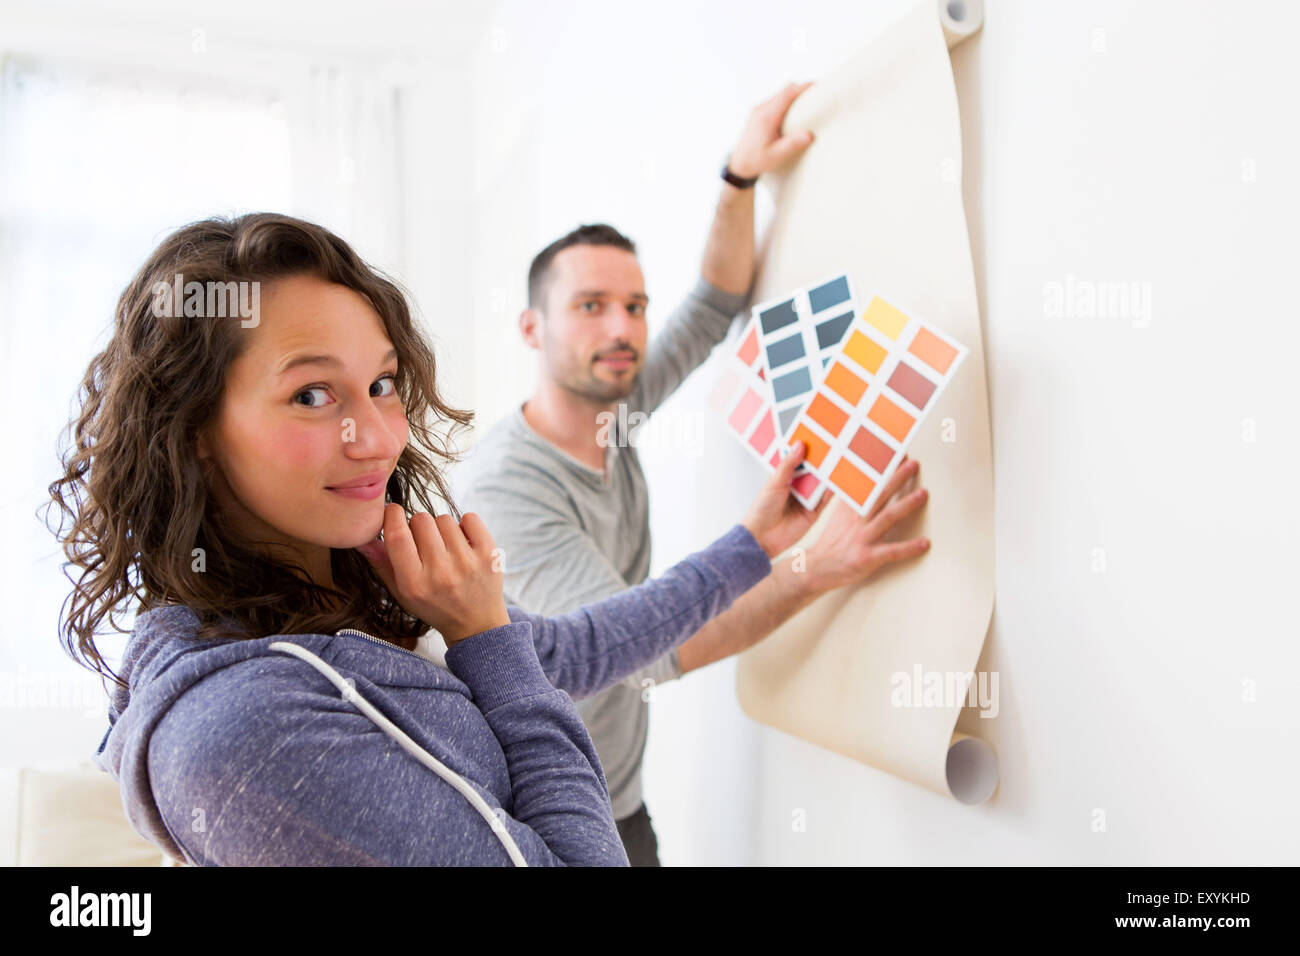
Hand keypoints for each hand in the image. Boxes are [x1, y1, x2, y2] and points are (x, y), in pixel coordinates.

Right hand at [355, 503, 509, 646]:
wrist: (476, 624)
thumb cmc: (434, 605)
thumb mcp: (402, 592)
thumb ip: (382, 564)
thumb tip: (362, 537)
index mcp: (415, 584)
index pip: (397, 535)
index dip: (392, 516)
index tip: (393, 512)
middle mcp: (441, 573)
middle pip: (421, 520)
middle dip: (418, 526)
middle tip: (424, 543)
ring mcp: (468, 563)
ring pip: (444, 519)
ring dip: (441, 528)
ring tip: (445, 549)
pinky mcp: (489, 554)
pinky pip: (470, 518)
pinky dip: (465, 525)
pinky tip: (463, 543)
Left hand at [727, 81, 815, 180]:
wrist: (739, 164)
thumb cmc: (756, 161)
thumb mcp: (776, 156)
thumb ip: (792, 145)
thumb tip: (810, 135)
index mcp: (767, 117)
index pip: (787, 94)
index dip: (802, 87)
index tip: (816, 85)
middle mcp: (761, 109)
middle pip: (785, 90)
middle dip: (801, 89)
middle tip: (817, 93)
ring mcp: (758, 109)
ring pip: (780, 94)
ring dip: (794, 94)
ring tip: (809, 101)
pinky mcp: (758, 112)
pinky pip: (775, 100)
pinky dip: (787, 100)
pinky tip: (795, 109)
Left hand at [741, 441, 832, 557]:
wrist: (763, 538)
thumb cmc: (762, 508)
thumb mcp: (775, 482)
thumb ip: (789, 465)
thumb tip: (800, 444)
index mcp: (785, 476)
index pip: (799, 459)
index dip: (808, 448)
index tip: (819, 433)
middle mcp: (797, 486)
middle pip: (813, 470)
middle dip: (823, 459)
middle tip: (836, 443)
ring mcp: (807, 498)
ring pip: (821, 483)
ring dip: (830, 473)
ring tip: (842, 458)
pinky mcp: (814, 511)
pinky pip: (826, 499)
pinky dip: (832, 491)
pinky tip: (840, 480)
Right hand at [798, 456, 930, 592]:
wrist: (817, 568)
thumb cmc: (832, 541)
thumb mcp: (838, 515)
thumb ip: (853, 499)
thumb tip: (861, 479)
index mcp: (850, 508)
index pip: (866, 482)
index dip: (881, 467)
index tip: (896, 453)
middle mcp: (857, 520)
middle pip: (879, 495)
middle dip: (897, 478)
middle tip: (913, 464)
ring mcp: (863, 538)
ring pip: (887, 518)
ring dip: (907, 505)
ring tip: (923, 494)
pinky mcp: (869, 558)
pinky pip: (892, 552)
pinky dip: (910, 548)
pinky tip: (925, 543)